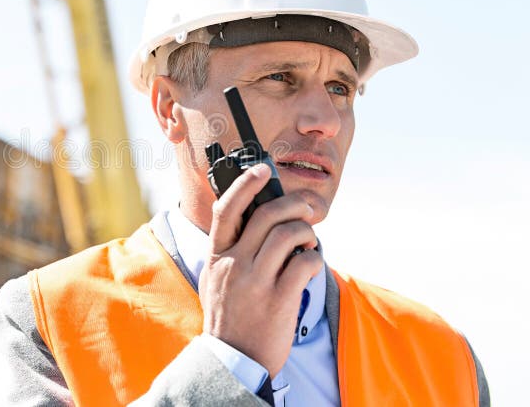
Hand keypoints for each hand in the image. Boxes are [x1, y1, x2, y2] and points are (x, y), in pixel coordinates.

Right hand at [198, 163, 322, 377]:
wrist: (232, 360)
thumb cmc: (227, 315)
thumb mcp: (215, 278)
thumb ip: (230, 250)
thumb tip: (254, 219)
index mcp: (217, 256)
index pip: (227, 210)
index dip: (245, 184)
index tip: (263, 169)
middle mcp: (233, 264)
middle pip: (266, 215)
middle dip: (294, 204)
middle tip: (309, 207)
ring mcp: (255, 282)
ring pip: (288, 235)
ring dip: (307, 232)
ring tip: (309, 242)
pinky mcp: (279, 299)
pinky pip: (304, 263)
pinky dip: (314, 259)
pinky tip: (311, 266)